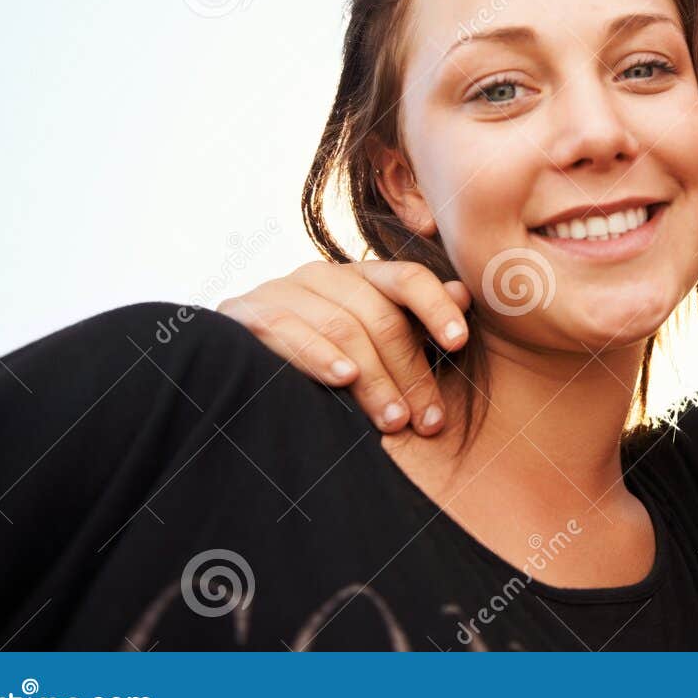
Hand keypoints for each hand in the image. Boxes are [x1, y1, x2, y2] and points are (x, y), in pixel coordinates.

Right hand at [218, 261, 470, 433]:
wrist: (232, 366)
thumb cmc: (320, 358)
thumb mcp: (374, 343)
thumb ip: (416, 322)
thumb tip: (465, 295)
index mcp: (359, 277)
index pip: (407, 279)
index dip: (436, 308)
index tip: (460, 343)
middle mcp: (322, 276)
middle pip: (379, 314)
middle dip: (409, 371)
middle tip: (427, 420)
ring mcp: (281, 290)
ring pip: (342, 327)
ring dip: (374, 379)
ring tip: (394, 421)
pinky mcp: (244, 313)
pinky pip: (288, 330)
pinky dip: (318, 355)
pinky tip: (343, 379)